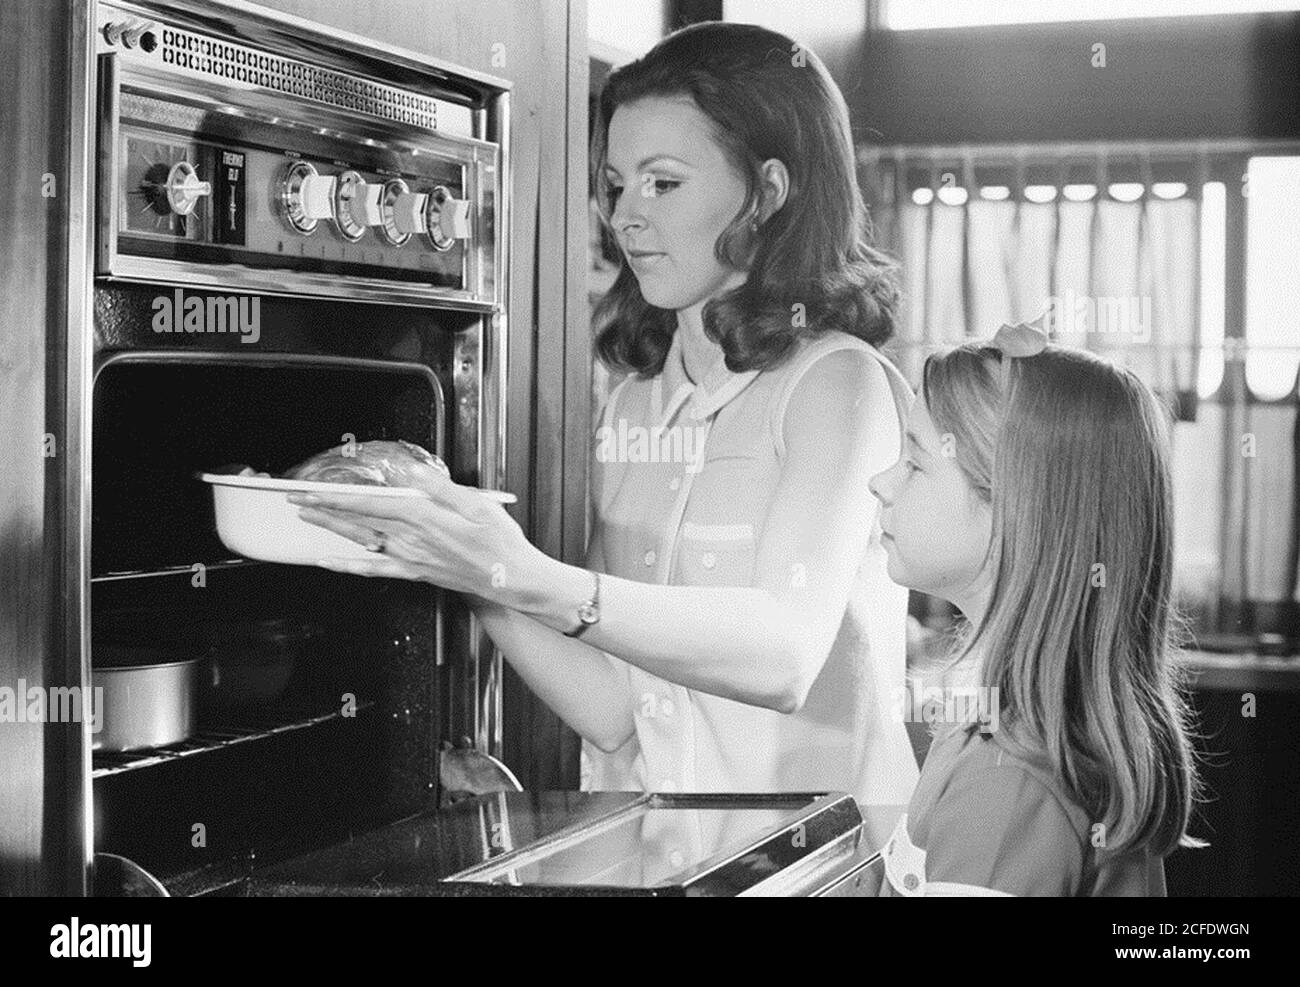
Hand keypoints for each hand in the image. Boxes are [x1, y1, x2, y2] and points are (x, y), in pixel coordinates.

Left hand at [287, 474, 537, 600]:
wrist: (510, 579)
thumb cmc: (500, 543)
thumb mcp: (478, 505)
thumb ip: (442, 488)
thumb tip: (413, 475)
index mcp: (425, 517)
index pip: (372, 504)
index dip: (339, 497)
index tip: (316, 490)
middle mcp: (412, 539)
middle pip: (359, 521)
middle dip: (325, 509)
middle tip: (297, 499)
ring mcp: (410, 558)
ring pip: (361, 541)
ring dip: (331, 529)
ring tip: (307, 518)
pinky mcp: (415, 571)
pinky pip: (375, 569)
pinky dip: (349, 565)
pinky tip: (330, 562)